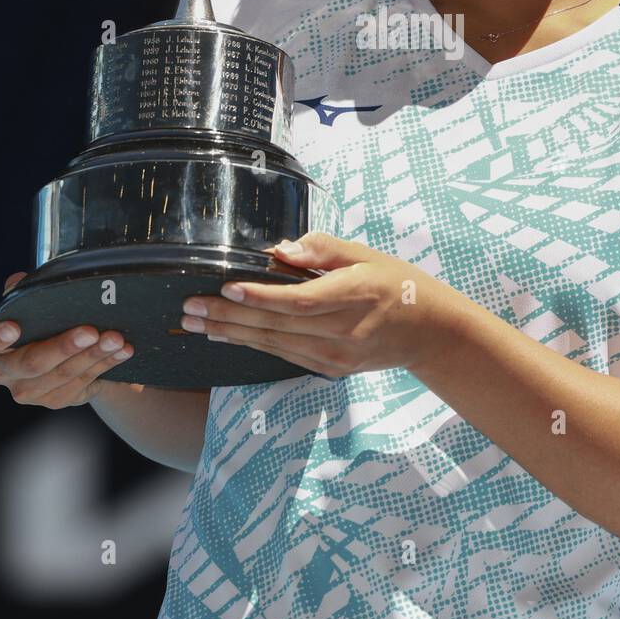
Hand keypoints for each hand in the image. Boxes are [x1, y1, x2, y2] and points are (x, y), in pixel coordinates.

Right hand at [0, 271, 140, 407]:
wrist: (63, 353)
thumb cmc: (38, 321)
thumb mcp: (29, 305)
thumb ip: (21, 293)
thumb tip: (18, 279)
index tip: (14, 328)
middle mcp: (3, 372)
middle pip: (31, 362)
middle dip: (63, 346)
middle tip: (90, 331)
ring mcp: (28, 391)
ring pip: (63, 373)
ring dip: (94, 354)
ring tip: (116, 338)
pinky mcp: (55, 399)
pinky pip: (83, 381)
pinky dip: (106, 364)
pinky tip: (122, 351)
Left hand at [178, 232, 462, 378]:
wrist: (429, 332)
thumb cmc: (397, 284)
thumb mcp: (367, 254)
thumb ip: (323, 249)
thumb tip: (281, 250)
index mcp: (355, 296)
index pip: (301, 300)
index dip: (262, 296)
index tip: (226, 287)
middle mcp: (344, 332)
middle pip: (278, 325)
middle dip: (229, 316)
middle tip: (190, 308)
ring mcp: (336, 357)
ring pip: (275, 344)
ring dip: (232, 332)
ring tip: (195, 323)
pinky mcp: (330, 369)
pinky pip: (284, 354)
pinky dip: (252, 344)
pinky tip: (226, 335)